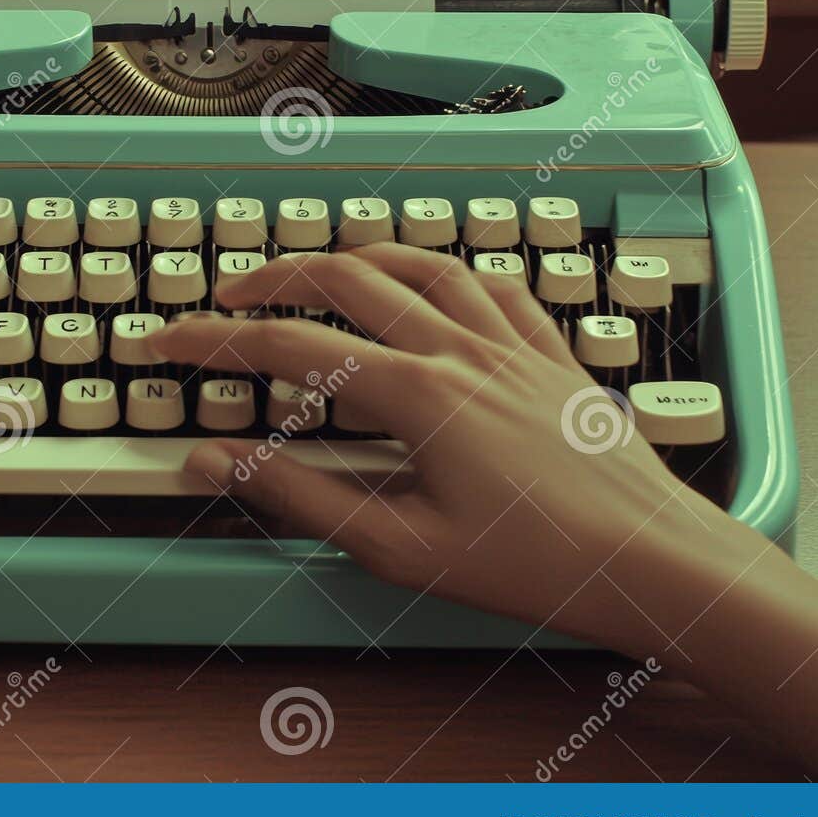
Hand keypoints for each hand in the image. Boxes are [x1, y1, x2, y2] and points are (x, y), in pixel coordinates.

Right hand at [150, 244, 771, 655]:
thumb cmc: (536, 564)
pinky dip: (446, 266)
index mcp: (415, 393)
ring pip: (420, 262)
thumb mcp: (397, 547)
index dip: (211, 340)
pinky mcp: (550, 354)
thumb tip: (217, 463)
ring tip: (319, 264)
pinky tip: (436, 277)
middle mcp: (459, 349)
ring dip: (356, 252)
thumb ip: (298, 497)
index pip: (285, 346)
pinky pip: (493, 282)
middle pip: (346, 277)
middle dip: (274, 275)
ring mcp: (510, 344)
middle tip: (228, 293)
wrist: (652, 561)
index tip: (165, 338)